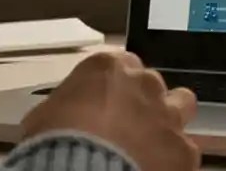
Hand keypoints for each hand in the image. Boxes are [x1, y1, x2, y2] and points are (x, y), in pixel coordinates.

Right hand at [22, 51, 200, 170]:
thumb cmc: (54, 144)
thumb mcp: (42, 118)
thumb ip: (65, 106)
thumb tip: (63, 119)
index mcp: (108, 68)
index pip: (117, 64)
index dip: (109, 86)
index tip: (102, 102)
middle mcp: (144, 84)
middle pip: (149, 83)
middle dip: (139, 101)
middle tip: (122, 125)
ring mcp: (168, 115)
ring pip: (181, 103)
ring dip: (168, 118)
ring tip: (150, 141)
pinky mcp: (183, 150)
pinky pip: (184, 150)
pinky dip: (172, 159)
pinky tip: (154, 167)